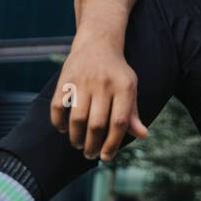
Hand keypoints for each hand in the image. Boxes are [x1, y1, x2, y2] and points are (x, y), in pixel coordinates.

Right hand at [51, 34, 147, 161]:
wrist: (98, 43)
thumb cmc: (117, 72)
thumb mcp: (131, 88)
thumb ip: (133, 112)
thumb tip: (143, 135)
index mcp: (124, 87)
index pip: (119, 122)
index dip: (112, 143)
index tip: (106, 157)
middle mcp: (104, 84)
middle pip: (97, 124)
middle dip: (92, 145)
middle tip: (90, 155)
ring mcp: (83, 81)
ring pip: (77, 118)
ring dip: (76, 137)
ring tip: (79, 145)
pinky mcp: (65, 79)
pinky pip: (57, 107)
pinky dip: (58, 122)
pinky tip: (63, 130)